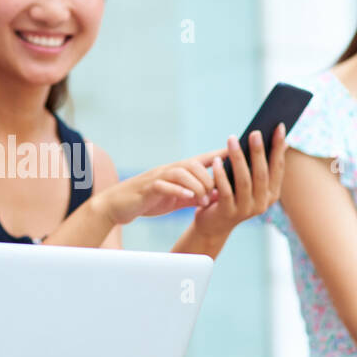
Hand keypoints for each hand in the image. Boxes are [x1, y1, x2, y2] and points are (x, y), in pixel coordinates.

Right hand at [95, 151, 228, 225]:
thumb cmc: (149, 200)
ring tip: (202, 200)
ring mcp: (157, 178)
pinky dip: (178, 191)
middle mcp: (169, 170)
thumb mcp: (176, 199)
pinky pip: (164, 185)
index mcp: (178, 172)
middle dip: (207, 179)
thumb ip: (194, 197)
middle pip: (194, 165)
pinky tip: (188, 198)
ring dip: (196, 186)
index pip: (202, 159)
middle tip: (213, 195)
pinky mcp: (147, 188)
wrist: (119, 205)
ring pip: (181, 173)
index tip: (238, 151)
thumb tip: (216, 196)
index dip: (219, 154)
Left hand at [192, 124, 288, 238]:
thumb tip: (280, 140)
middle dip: (258, 151)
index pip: (277, 167)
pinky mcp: (228, 213)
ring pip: (244, 181)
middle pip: (261, 173)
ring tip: (232, 139)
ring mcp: (246, 210)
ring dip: (238, 158)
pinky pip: (226, 191)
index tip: (279, 127)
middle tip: (254, 132)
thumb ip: (261, 165)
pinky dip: (221, 175)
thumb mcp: (249, 182)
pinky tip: (216, 160)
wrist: (214, 225)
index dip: (279, 148)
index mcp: (272, 193)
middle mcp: (262, 203)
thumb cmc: (232, 196)